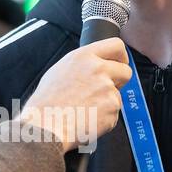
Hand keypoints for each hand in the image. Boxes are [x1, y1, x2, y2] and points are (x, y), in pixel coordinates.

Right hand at [20, 38, 131, 152]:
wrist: (46, 126)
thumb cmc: (47, 102)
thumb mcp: (60, 70)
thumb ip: (82, 65)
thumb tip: (94, 66)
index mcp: (84, 56)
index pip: (116, 46)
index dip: (121, 57)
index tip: (120, 64)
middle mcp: (99, 70)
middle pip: (126, 72)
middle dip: (119, 82)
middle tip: (104, 92)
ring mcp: (107, 89)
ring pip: (117, 96)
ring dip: (107, 104)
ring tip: (85, 110)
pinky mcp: (112, 109)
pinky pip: (114, 114)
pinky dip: (104, 119)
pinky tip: (87, 120)